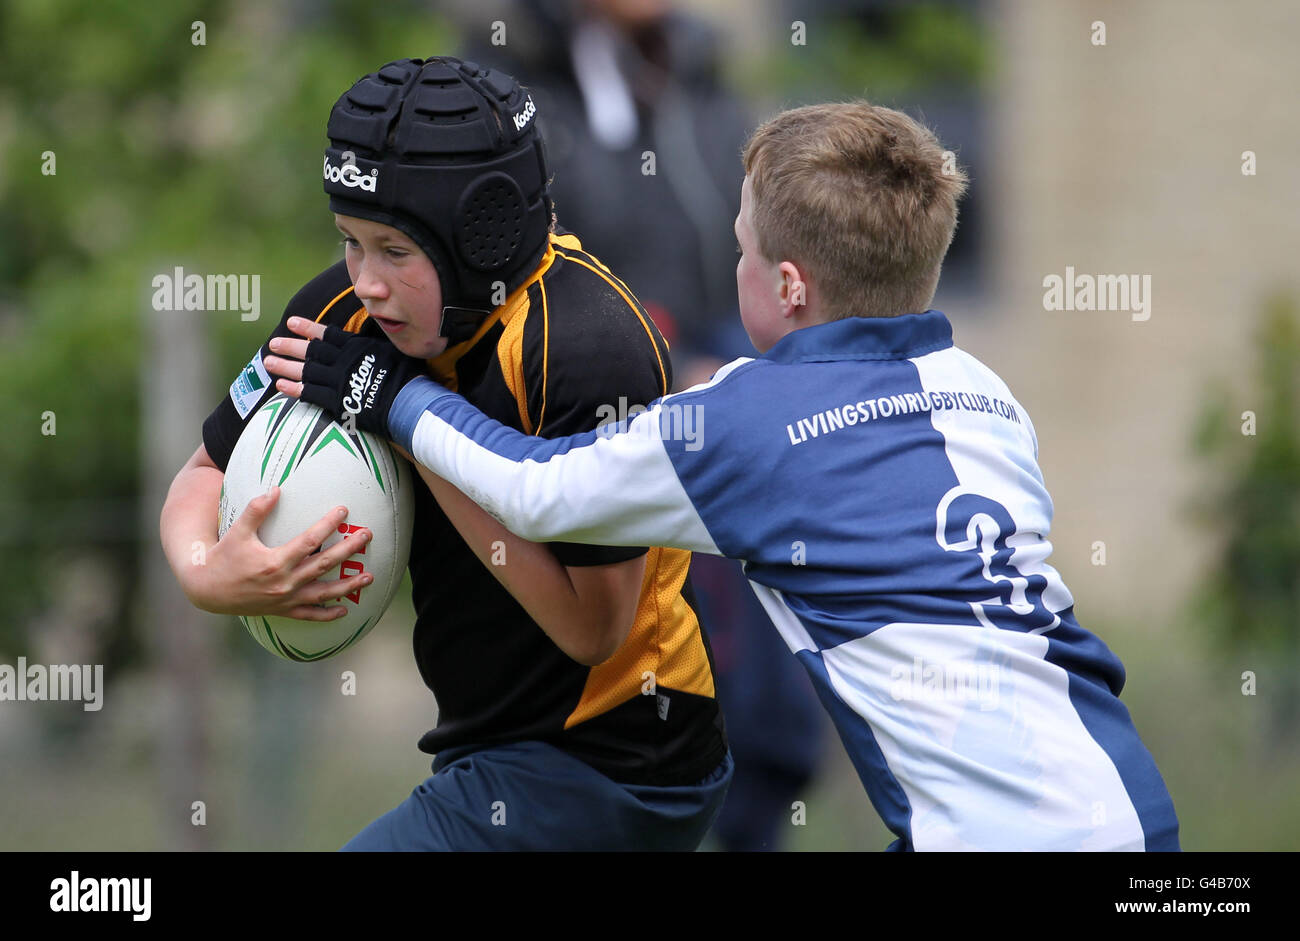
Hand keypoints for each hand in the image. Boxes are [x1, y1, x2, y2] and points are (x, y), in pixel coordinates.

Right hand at [190, 486, 373, 619]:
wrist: (207, 590)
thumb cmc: (224, 557)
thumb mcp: (237, 532)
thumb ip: (256, 510)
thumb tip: (276, 489)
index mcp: (275, 562)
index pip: (310, 540)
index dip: (328, 525)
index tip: (344, 511)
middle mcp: (284, 583)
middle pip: (324, 564)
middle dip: (348, 550)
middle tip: (367, 536)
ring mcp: (286, 600)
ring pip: (324, 593)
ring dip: (348, 586)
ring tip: (369, 576)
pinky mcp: (283, 611)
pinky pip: (310, 615)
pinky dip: (328, 614)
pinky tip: (345, 609)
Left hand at [264, 317, 425, 434]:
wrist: (406, 401)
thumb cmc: (407, 376)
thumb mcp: (393, 351)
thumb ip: (377, 344)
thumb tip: (378, 335)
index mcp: (356, 347)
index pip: (327, 334)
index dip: (308, 328)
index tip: (291, 322)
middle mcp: (342, 361)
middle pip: (311, 352)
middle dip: (290, 347)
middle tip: (273, 344)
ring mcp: (337, 380)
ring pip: (306, 371)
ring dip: (285, 366)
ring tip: (268, 362)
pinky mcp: (337, 400)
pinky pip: (310, 393)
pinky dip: (294, 389)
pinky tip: (280, 386)